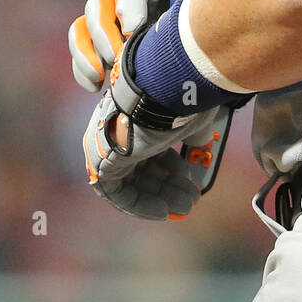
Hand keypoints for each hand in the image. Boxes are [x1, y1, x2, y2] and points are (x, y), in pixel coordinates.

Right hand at [68, 0, 195, 92]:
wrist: (179, 0)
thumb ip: (185, 5)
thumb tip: (172, 31)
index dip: (128, 7)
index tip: (133, 30)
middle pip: (97, 7)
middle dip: (104, 37)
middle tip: (117, 58)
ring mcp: (104, 16)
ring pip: (81, 29)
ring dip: (86, 55)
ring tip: (99, 77)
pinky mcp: (98, 39)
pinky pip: (81, 52)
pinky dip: (82, 70)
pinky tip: (96, 86)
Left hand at [82, 87, 223, 220]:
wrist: (161, 91)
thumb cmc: (178, 99)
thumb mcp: (190, 119)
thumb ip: (193, 135)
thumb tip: (200, 145)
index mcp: (135, 114)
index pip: (150, 146)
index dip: (172, 165)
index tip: (190, 176)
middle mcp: (117, 129)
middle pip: (142, 166)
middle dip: (169, 185)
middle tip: (190, 198)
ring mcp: (106, 145)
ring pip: (132, 181)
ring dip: (159, 197)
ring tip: (185, 206)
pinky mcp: (100, 162)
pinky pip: (118, 193)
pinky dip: (140, 204)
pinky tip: (163, 210)